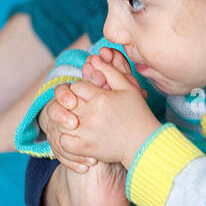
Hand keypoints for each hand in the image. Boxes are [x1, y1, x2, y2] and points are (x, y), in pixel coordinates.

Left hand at [57, 53, 159, 167]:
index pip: (75, 87)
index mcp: (100, 97)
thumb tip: (93, 58)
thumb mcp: (128, 88)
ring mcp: (86, 132)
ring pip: (61, 121)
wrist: (145, 144)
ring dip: (65, 120)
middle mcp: (91, 114)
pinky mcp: (85, 148)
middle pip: (66, 102)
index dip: (79, 90)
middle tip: (81, 108)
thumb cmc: (138, 114)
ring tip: (77, 121)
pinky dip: (65, 138)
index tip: (88, 96)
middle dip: (71, 103)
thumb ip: (110, 71)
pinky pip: (63, 141)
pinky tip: (76, 135)